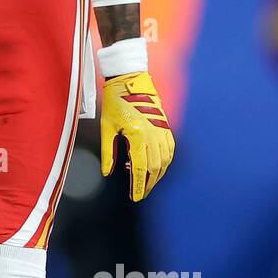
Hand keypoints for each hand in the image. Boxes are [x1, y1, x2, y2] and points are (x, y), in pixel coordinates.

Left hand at [100, 71, 174, 201]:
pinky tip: (156, 167)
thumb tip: (107, 173)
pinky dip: (164, 162)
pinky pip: (170, 150)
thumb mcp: (107, 128)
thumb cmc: (114, 102)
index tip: (136, 198)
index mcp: (138, 135)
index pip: (140, 168)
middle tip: (139, 193)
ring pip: (165, 161)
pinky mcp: (166, 126)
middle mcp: (153, 134)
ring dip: (157, 175)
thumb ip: (108, 152)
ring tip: (145, 182)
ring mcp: (162, 130)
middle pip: (155, 168)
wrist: (129, 80)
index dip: (139, 186)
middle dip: (148, 184)